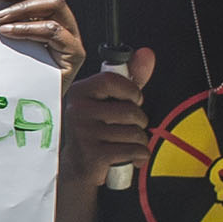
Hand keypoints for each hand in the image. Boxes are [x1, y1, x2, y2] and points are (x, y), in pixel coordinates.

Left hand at [0, 0, 82, 76]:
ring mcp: (72, 37)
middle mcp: (66, 22)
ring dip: (23, 8)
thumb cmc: (11, 70)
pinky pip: (54, 30)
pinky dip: (30, 28)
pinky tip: (10, 33)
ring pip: (55, 5)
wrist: (22, 105)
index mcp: (51, 15)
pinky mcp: (74, 54)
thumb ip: (6, 13)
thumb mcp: (5, 35)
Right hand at [61, 47, 156, 191]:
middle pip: (130, 110)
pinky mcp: (93, 154)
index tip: (132, 101)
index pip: (112, 80)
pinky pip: (134, 150)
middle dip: (138, 122)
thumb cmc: (95, 132)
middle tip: (126, 128)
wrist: (76, 168)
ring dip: (138, 141)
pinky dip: (138, 156)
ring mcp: (84, 132)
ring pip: (135, 132)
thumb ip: (130, 78)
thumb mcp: (110, 102)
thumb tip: (146, 54)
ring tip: (124, 144)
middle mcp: (77, 110)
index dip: (131, 91)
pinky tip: (127, 158)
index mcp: (79, 93)